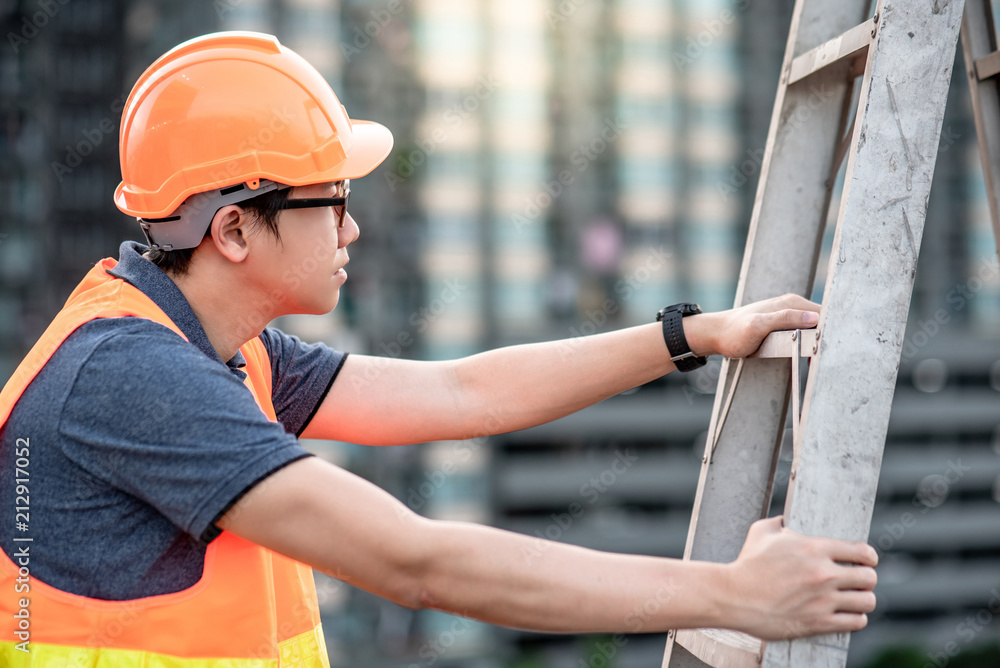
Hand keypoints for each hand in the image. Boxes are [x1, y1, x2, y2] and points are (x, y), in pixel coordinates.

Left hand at [684, 294, 820, 358]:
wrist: (716, 335)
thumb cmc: (734, 333)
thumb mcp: (758, 326)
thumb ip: (785, 319)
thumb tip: (814, 318)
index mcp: (792, 303)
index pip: (824, 313)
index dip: (832, 330)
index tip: (832, 348)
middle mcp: (793, 306)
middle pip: (822, 322)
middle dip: (827, 339)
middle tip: (826, 360)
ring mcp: (789, 315)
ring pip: (814, 330)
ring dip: (819, 344)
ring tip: (817, 362)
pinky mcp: (783, 326)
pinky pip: (804, 334)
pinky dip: (809, 346)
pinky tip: (808, 359)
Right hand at [719, 517, 877, 639]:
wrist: (733, 597)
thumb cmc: (746, 564)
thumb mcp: (760, 533)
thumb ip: (778, 522)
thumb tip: (786, 519)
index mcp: (814, 549)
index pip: (862, 552)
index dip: (868, 557)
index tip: (866, 561)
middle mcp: (823, 574)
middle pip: (869, 578)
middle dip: (866, 579)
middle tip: (857, 581)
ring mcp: (822, 600)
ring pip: (866, 601)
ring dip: (862, 600)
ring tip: (854, 599)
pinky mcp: (818, 622)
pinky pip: (855, 622)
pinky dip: (855, 619)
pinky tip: (846, 615)